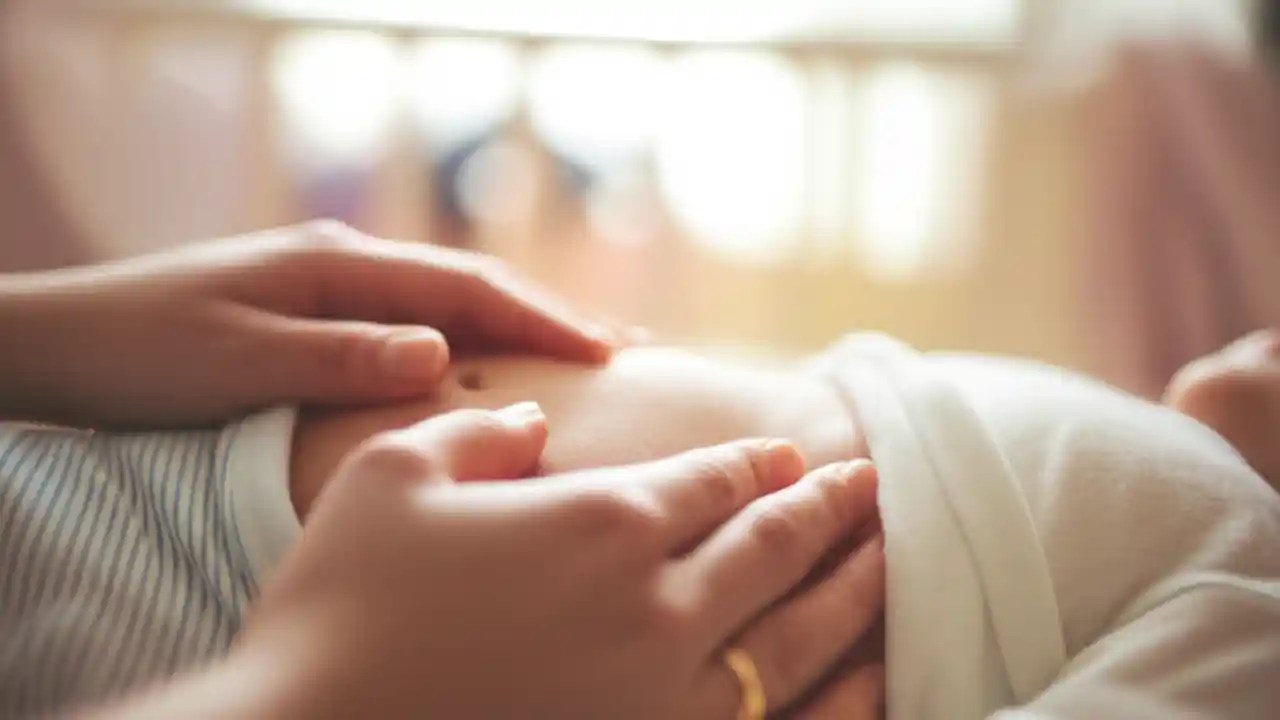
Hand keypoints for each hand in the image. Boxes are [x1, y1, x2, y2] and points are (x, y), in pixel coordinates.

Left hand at [0, 221, 622, 427]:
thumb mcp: (237, 359)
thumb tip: (440, 354)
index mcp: (336, 266)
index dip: (541, 319)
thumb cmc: (140, 352)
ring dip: (515, 327)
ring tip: (578, 356)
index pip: (464, 288)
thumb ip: (339, 356)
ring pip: (446, 302)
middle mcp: (344, 264)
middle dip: (548, 315)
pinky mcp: (315, 312)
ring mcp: (331, 285)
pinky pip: (413, 322)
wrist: (57, 342)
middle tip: (624, 350)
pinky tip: (488, 366)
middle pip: (470, 285)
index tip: (607, 353)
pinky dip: (467, 341)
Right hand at [226, 405, 884, 719]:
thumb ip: (479, 431)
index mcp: (601, 520)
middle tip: (870, 488)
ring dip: (851, 592)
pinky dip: (832, 701)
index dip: (756, 464)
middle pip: (774, 547)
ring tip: (888, 564)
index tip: (788, 454)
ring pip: (794, 636)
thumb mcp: (395, 476)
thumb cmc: (338, 604)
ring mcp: (664, 697)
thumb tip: (532, 425)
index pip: (711, 480)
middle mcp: (656, 605)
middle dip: (829, 511)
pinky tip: (865, 686)